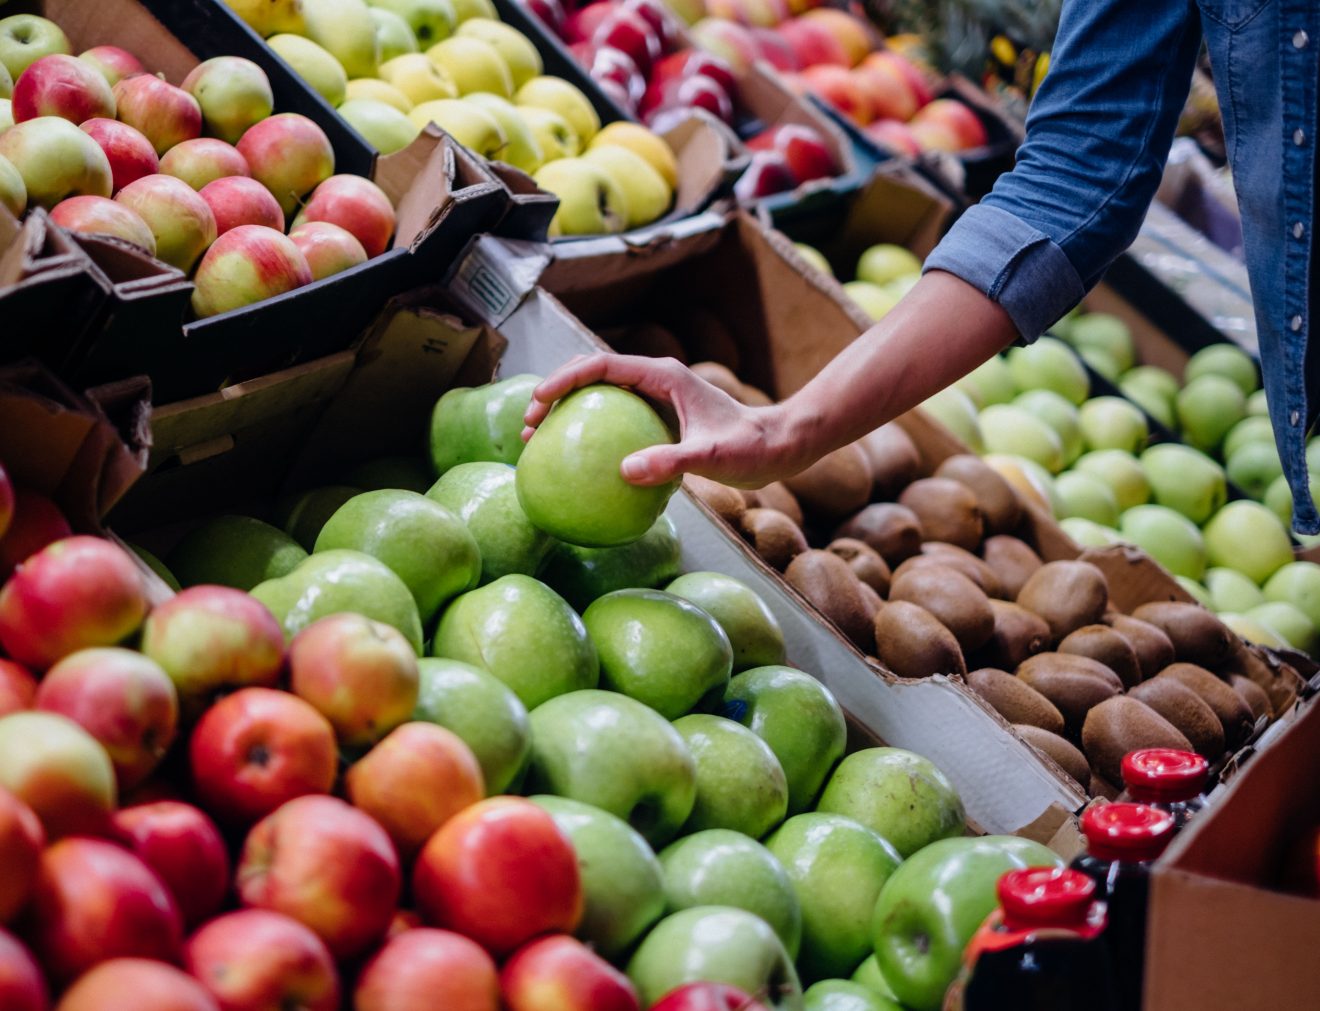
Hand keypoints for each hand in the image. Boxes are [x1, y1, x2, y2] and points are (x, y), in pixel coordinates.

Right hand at [522, 354, 803, 487]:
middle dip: (555, 394)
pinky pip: (616, 420)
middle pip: (592, 376)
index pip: (601, 366)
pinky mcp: (661, 419)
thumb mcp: (711, 458)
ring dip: (568, 413)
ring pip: (600, 397)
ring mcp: (657, 399)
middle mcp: (656, 380)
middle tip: (528, 426)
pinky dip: (590, 433)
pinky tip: (580, 466)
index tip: (538, 402)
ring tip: (539, 442)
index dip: (564, 379)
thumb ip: (671, 461)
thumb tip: (625, 472)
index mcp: (662, 376)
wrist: (779, 447)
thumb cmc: (750, 449)